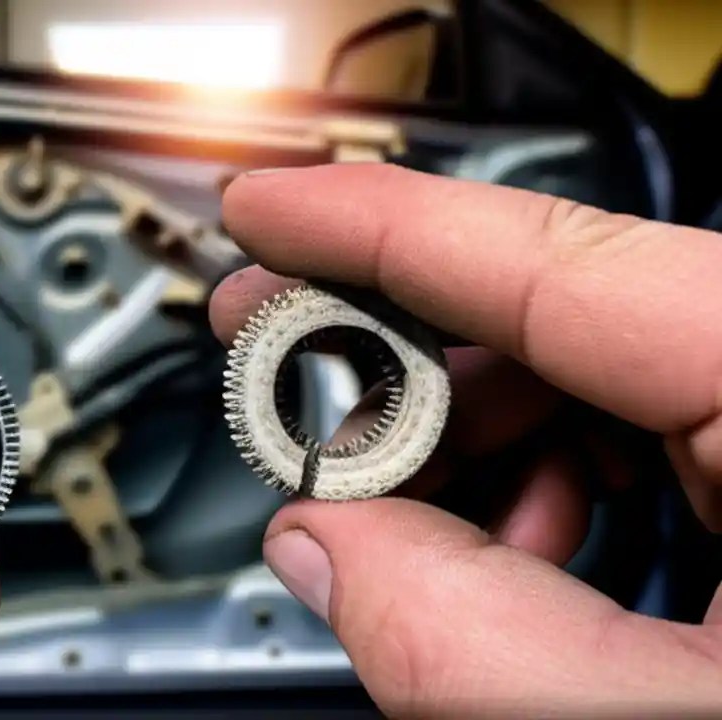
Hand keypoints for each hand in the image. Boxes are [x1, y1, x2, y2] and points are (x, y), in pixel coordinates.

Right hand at [211, 164, 721, 717]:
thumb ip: (462, 634)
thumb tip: (323, 542)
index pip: (569, 259)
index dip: (383, 227)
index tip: (266, 213)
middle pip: (574, 315)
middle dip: (412, 376)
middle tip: (295, 412)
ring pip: (608, 374)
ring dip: (482, 447)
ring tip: (422, 538)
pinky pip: (661, 430)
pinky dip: (558, 480)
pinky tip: (522, 554)